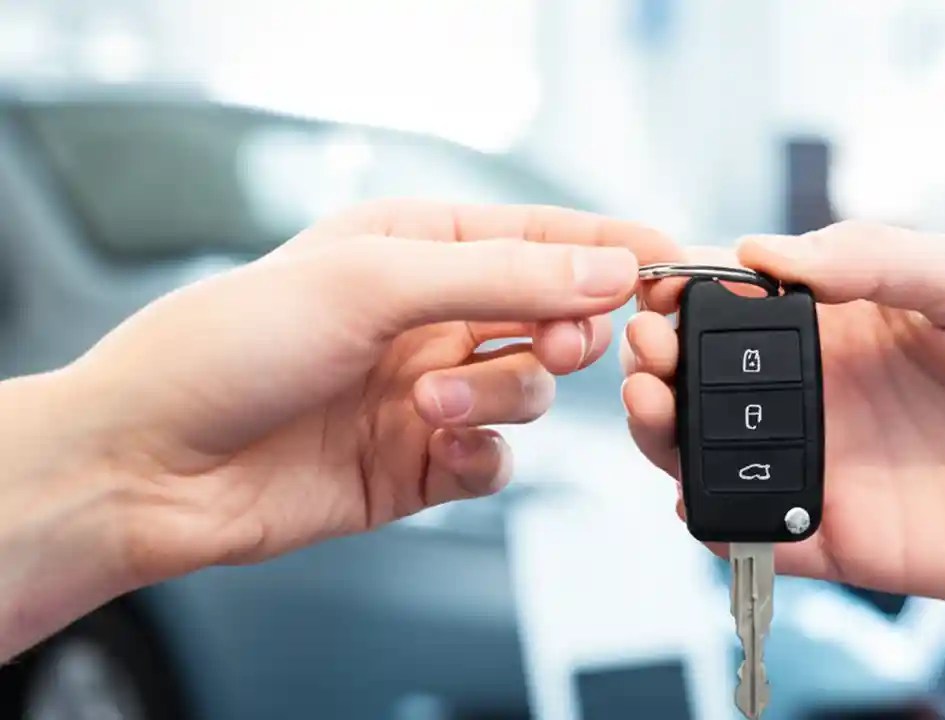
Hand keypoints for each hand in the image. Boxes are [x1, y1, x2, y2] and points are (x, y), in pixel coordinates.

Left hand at [0, 200, 675, 657]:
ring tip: (432, 404)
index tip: (669, 260)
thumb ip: (503, 277)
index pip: (538, 238)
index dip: (607, 248)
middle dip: (563, 327)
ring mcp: (424, 393)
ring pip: (528, 389)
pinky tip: (440, 448)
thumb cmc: (229, 347)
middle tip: (561, 338)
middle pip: (550, 314)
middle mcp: (425, 318)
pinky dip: (483, 455)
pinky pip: (496, 459)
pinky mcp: (418, 465)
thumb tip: (607, 268)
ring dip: (499, 396)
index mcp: (412, 247)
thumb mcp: (373, 284)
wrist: (150, 465)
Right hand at [622, 222, 944, 669]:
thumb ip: (876, 256)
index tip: (656, 285)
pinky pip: (756, 535)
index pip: (740, 304)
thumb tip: (765, 248)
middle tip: (645, 349)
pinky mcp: (843, 539)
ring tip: (654, 405)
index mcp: (847, 323)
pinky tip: (701, 498)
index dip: (688, 293)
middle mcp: (826, 394)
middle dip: (656, 361)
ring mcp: (829, 467)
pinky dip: (713, 524)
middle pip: (705, 381)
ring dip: (663, 434)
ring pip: (711, 456)